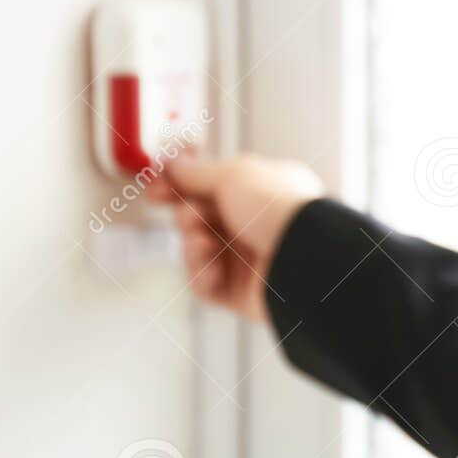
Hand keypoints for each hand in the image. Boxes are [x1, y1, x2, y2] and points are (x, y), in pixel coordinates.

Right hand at [146, 154, 325, 321]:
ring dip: (192, 245)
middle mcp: (254, 224)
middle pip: (198, 219)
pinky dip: (202, 274)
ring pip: (196, 252)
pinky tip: (214, 266)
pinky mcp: (241, 292)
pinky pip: (204, 285)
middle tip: (195, 216)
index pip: (210, 186)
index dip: (179, 186)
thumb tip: (171, 165)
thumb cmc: (277, 206)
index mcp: (260, 190)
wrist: (302, 254)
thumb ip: (197, 172)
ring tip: (205, 241)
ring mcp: (248, 259)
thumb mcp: (233, 174)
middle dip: (187, 216)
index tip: (155, 186)